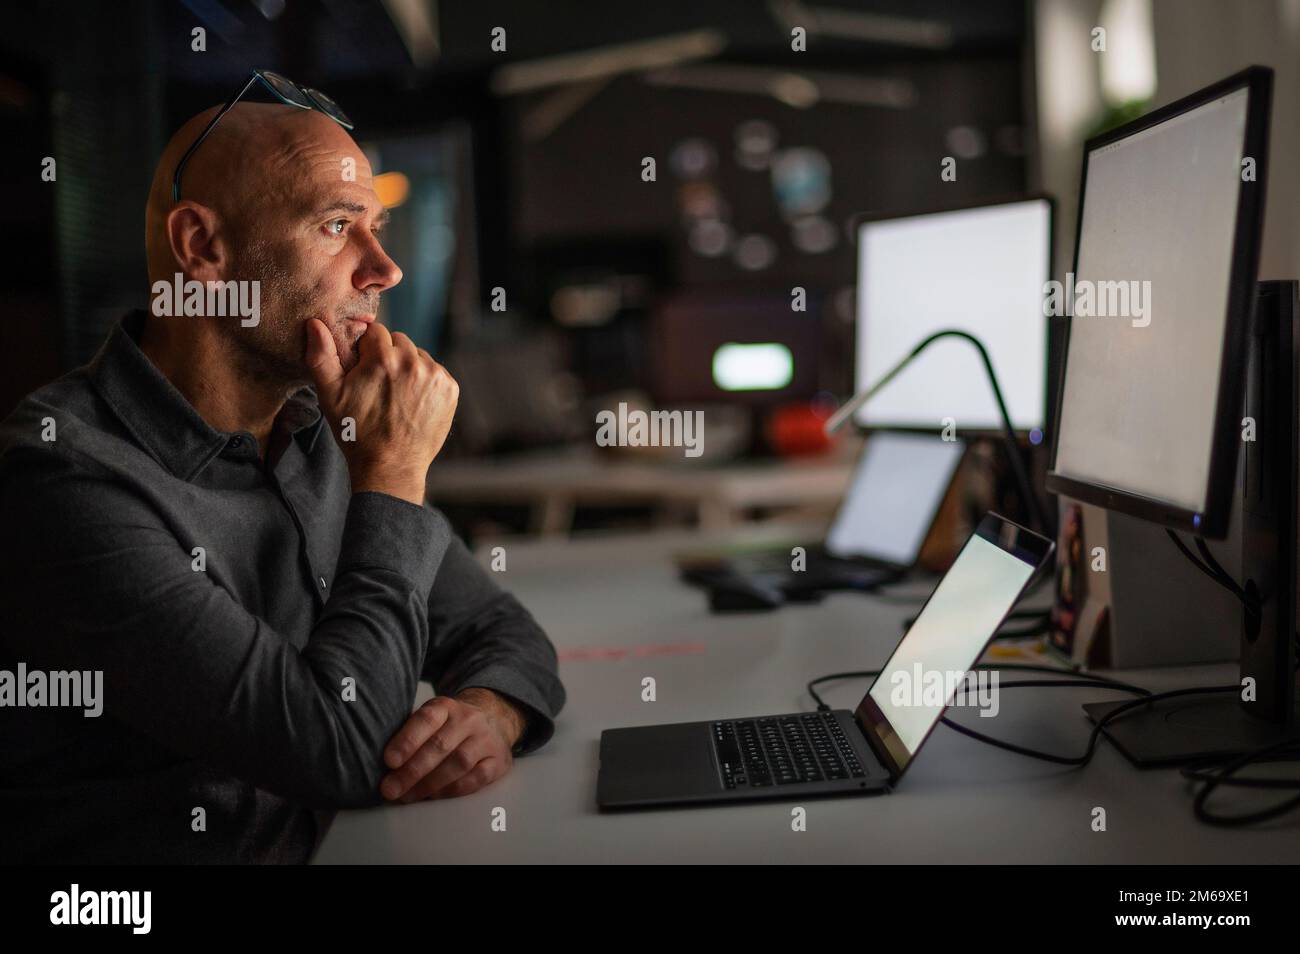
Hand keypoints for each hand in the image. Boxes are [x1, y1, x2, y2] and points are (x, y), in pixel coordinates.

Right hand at [305, 318, 458, 505]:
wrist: (391, 467)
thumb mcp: (330, 395)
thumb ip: (321, 356)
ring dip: (407, 367)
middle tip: (379, 385)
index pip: (375, 332)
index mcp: (383, 358)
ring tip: (396, 395)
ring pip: (418, 355)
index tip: (363, 370)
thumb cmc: (356, 432)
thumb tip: (314, 323)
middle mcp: (413, 362)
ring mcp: (435, 375)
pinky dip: (425, 380)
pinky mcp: (450, 388)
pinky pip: (435, 371)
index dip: (366, 350)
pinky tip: (412, 401)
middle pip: (398, 341)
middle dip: (388, 356)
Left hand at [379, 689, 525, 801]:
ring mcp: (487, 739)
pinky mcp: (499, 760)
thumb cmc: (448, 727)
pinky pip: (475, 779)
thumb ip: (409, 736)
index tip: (389, 761)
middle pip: (441, 746)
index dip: (407, 740)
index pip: (427, 718)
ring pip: (458, 763)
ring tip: (407, 796)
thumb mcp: (430, 720)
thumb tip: (383, 767)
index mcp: (446, 706)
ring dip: (429, 784)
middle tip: (391, 789)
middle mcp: (469, 719)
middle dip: (412, 771)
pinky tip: (433, 796)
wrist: (492, 720)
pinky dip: (451, 790)